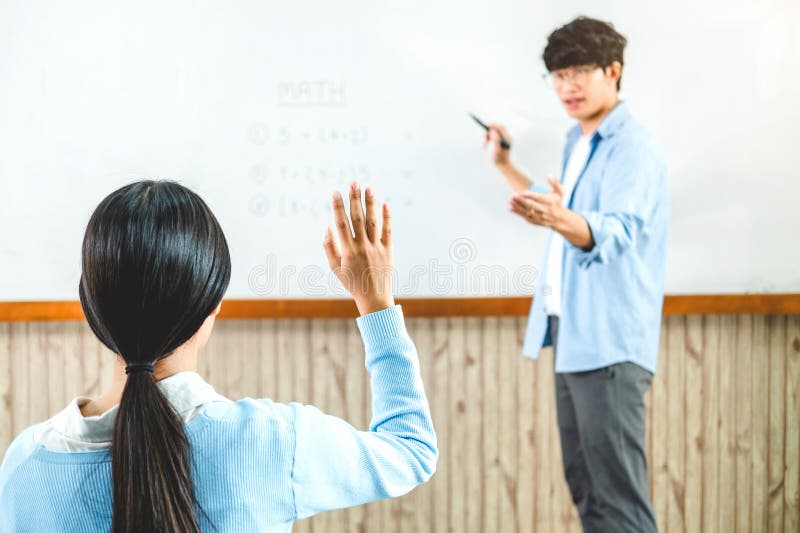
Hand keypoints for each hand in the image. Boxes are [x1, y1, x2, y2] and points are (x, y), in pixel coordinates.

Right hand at [324, 182, 394, 315]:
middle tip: (353, 182)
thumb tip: (328, 227)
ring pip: (373, 221)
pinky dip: (387, 217)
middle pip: (358, 218)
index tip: (335, 192)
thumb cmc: (351, 282)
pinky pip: (388, 231)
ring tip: (368, 188)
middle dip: (354, 199)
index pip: (341, 224)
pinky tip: (385, 204)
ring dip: (370, 204)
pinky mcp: (388, 250)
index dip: (338, 207)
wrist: (373, 297)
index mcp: (348, 251)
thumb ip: (329, 247)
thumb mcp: (335, 268)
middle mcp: (363, 247)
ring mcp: (377, 248)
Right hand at [483, 123, 511, 165]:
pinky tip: (485, 146)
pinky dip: (488, 139)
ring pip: (494, 133)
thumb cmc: (500, 160)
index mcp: (508, 139)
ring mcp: (504, 139)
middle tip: (484, 138)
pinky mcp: (500, 141)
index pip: (501, 127)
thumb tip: (492, 130)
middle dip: (489, 132)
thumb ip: (495, 140)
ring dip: (487, 137)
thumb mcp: (496, 150)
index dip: (494, 125)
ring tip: (483, 145)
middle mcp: (507, 137)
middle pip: (497, 129)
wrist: (503, 165)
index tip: (486, 126)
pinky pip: (493, 137)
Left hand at [509, 176, 564, 226]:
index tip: (524, 192)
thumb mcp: (560, 192)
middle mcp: (544, 210)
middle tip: (513, 195)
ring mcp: (539, 216)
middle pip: (531, 205)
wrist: (560, 219)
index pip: (539, 198)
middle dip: (522, 200)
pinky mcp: (534, 221)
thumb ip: (555, 183)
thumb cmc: (558, 203)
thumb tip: (549, 174)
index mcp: (550, 202)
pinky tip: (510, 208)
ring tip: (510, 200)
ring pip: (527, 211)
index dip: (531, 195)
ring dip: (517, 206)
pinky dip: (517, 212)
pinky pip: (525, 216)